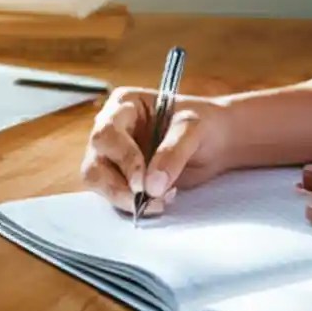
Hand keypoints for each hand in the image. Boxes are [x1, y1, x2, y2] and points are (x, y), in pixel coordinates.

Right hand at [80, 87, 233, 214]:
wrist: (217, 141)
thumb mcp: (193, 128)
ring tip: (159, 202)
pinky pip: (114, 196)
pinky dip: (133, 204)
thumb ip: (173, 152)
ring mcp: (113, 157)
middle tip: (147, 200)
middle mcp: (111, 131)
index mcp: (123, 106)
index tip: (142, 182)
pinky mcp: (121, 178)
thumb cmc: (204, 123)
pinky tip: (160, 201)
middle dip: (118, 187)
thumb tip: (151, 187)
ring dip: (124, 199)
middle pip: (94, 164)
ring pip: (99, 184)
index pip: (106, 133)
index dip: (122, 159)